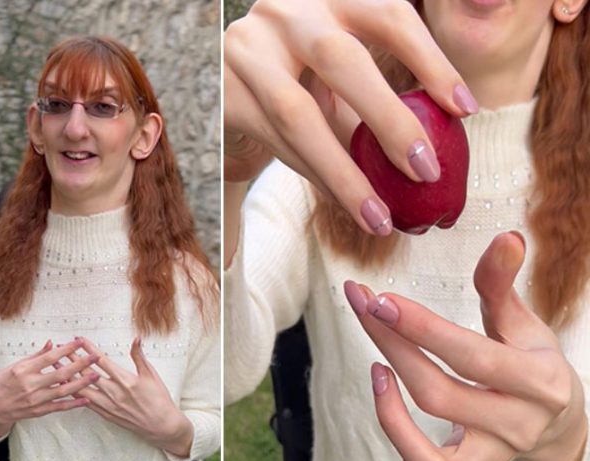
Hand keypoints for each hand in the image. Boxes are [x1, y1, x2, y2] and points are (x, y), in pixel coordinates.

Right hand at [0, 338, 99, 438]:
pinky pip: (59, 407)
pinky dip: (73, 404)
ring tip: (95, 376)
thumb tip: (51, 344)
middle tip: (95, 357)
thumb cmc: (0, 383)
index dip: (66, 349)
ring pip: (63, 391)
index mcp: (23, 370)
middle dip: (80, 364)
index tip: (80, 342)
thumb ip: (35, 356)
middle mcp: (30, 385)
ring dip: (81, 383)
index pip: (50, 357)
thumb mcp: (14, 366)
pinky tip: (86, 399)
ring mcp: (35, 400)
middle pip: (61, 373)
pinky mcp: (38, 411)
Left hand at [72, 337, 193, 455]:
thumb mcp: (151, 375)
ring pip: (83, 390)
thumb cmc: (159, 399)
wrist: (161, 426)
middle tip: (60, 350)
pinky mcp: (106, 415)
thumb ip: (139, 356)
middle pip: (87, 374)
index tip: (78, 339)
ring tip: (56, 368)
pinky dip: (74, 395)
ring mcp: (109, 405)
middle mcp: (114, 393)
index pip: (102, 361)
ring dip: (68, 378)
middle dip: (72, 360)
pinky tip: (65, 388)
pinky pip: (86, 403)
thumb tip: (136, 339)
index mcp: (125, 380)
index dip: (88, 349)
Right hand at [224, 0, 475, 233]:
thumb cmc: (297, 80)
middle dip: (388, 120)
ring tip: (379, 217)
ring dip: (344, 173)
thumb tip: (432, 153)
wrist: (216, 89)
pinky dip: (313, 177)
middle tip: (426, 172)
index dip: (431, 61)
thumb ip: (374, 99)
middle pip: (340, 61)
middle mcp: (285, 12)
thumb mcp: (337, 75)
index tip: (466, 110)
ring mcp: (245, 49)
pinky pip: (273, 143)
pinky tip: (343, 204)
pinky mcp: (221, 94)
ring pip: (298, 114)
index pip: (388, 16)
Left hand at [345, 232, 587, 460]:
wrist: (562, 429)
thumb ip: (503, 286)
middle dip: (393, 349)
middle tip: (365, 309)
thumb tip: (507, 237)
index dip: (420, 329)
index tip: (378, 299)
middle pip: (437, 396)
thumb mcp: (524, 326)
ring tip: (377, 375)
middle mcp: (516, 428)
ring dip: (392, 422)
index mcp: (538, 383)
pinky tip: (396, 431)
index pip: (470, 356)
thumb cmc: (531, 367)